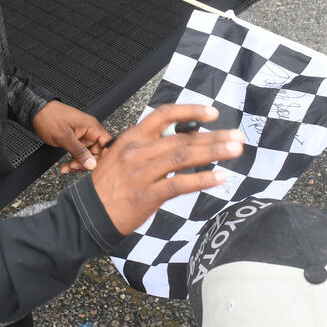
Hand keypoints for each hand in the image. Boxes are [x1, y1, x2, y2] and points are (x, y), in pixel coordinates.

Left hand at [32, 100, 109, 171]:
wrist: (37, 112)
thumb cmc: (50, 117)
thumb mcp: (64, 137)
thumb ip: (79, 151)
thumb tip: (92, 164)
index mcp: (92, 127)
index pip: (108, 145)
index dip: (104, 157)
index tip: (95, 167)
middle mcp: (90, 131)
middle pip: (98, 153)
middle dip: (87, 163)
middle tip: (74, 167)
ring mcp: (83, 136)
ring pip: (88, 156)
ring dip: (78, 164)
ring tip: (67, 167)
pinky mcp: (76, 141)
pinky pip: (79, 154)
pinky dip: (73, 161)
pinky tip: (65, 166)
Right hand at [91, 103, 242, 234]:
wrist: (88, 215)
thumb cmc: (109, 186)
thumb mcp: (123, 156)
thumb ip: (149, 146)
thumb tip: (183, 139)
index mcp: (132, 137)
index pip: (164, 115)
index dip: (190, 110)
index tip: (213, 112)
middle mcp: (137, 151)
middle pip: (182, 138)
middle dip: (214, 136)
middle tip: (238, 136)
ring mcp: (141, 173)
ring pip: (183, 156)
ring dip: (214, 152)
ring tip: (235, 150)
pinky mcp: (146, 195)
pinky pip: (179, 184)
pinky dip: (202, 180)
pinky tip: (219, 177)